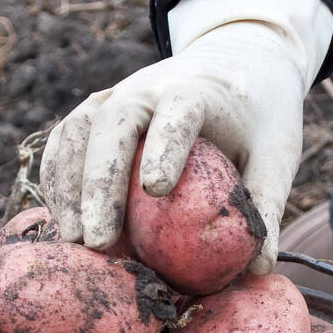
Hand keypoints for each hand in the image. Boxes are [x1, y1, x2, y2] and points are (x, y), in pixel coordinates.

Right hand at [40, 0, 332, 275]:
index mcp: (197, 91)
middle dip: (100, 184)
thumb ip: (265, 205)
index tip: (157, 190)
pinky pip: (63, 143)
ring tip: (72, 240)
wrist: (233, 63)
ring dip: (68, 188)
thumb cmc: (256, 120)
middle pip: (114, 125)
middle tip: (98, 241)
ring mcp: (113, 97)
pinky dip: (56, 182)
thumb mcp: (275, 156)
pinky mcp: (94, 113)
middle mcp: (148, 87)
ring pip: (77, 133)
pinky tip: (60, 223)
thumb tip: (259, 269)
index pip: (178, 112)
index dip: (166, 147)